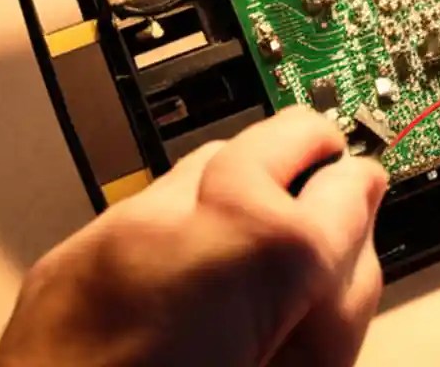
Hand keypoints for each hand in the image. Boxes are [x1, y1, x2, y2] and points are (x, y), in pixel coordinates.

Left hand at [0, 106, 387, 366]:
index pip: (347, 181)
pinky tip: (191, 272)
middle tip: (328, 179)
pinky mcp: (76, 251)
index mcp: (261, 256)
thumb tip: (354, 243)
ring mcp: (120, 231)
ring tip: (255, 238)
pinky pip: (149, 203)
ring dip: (244, 182)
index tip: (362, 196)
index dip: (363, 192)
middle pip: (276, 138)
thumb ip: (342, 302)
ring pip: (209, 159)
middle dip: (311, 153)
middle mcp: (186, 223)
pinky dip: (184, 218)